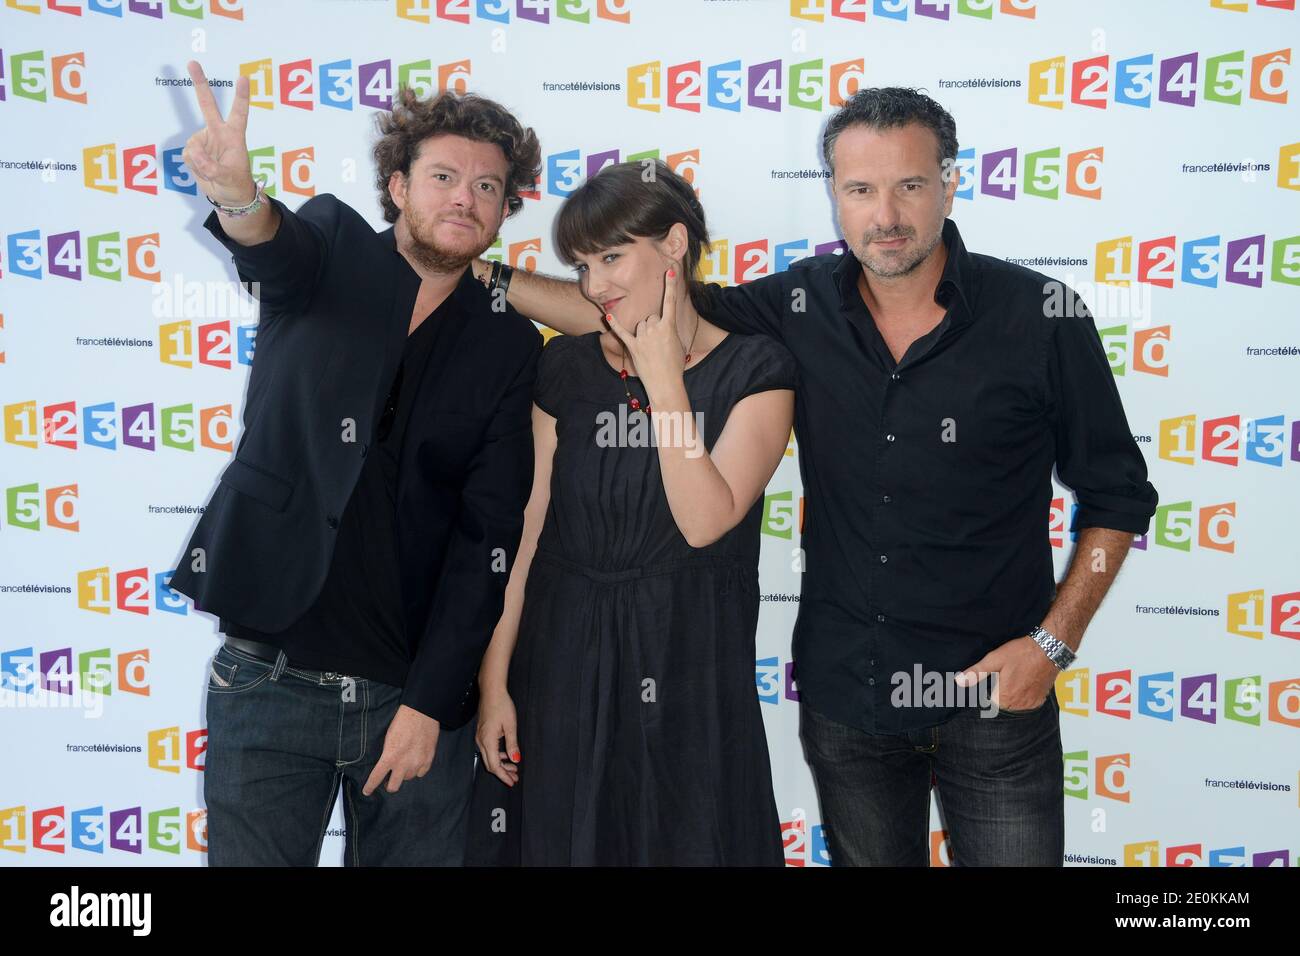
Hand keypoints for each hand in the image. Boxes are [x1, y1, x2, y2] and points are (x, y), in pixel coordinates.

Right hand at [181, 60, 254, 205]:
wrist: (228, 196)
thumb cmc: (236, 184)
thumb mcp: (229, 178)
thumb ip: (211, 166)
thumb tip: (193, 152)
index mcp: (234, 136)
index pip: (239, 113)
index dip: (241, 96)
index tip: (243, 78)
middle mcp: (218, 133)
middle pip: (208, 105)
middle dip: (200, 83)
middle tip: (192, 62)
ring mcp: (204, 140)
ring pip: (192, 146)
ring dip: (200, 163)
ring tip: (213, 172)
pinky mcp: (193, 150)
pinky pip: (187, 155)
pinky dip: (193, 165)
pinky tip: (203, 171)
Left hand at [362, 704, 439, 795]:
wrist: (422, 713)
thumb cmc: (402, 722)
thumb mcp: (388, 739)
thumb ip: (387, 755)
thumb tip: (387, 766)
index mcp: (389, 757)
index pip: (376, 777)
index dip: (370, 787)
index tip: (367, 792)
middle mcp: (403, 764)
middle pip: (393, 786)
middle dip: (389, 785)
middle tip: (389, 779)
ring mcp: (417, 764)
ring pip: (408, 778)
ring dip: (405, 774)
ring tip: (405, 763)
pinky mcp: (428, 761)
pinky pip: (421, 773)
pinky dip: (417, 769)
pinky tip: (416, 761)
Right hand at [474, 687, 519, 786]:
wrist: (492, 692)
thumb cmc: (501, 705)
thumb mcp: (511, 726)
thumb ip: (513, 745)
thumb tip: (515, 760)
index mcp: (488, 741)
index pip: (495, 765)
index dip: (503, 775)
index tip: (512, 781)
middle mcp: (481, 741)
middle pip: (490, 764)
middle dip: (503, 773)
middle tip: (514, 778)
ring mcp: (480, 738)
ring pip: (489, 758)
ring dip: (501, 765)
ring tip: (513, 768)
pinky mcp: (482, 734)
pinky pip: (488, 750)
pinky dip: (498, 756)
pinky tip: (507, 756)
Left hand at [605, 267, 685, 403]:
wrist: (666, 384)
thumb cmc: (675, 366)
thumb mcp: (678, 345)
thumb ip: (670, 331)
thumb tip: (663, 327)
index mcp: (668, 327)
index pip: (669, 302)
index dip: (670, 285)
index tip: (669, 270)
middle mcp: (654, 329)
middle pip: (651, 317)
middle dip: (655, 326)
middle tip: (659, 343)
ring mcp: (642, 338)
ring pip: (641, 324)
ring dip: (644, 332)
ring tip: (651, 348)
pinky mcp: (633, 346)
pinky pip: (622, 332)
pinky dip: (615, 325)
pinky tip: (607, 317)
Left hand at [955, 634, 1058, 710]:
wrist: (1049, 649)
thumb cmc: (1021, 653)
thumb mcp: (995, 659)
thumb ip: (977, 673)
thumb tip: (959, 682)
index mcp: (1005, 698)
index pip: (989, 704)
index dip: (986, 692)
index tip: (990, 682)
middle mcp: (1019, 705)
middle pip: (1002, 706)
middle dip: (998, 694)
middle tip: (1003, 678)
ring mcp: (1031, 703)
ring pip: (1014, 706)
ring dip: (1011, 696)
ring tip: (1012, 679)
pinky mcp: (1040, 699)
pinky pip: (1026, 704)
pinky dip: (1022, 696)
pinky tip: (1022, 683)